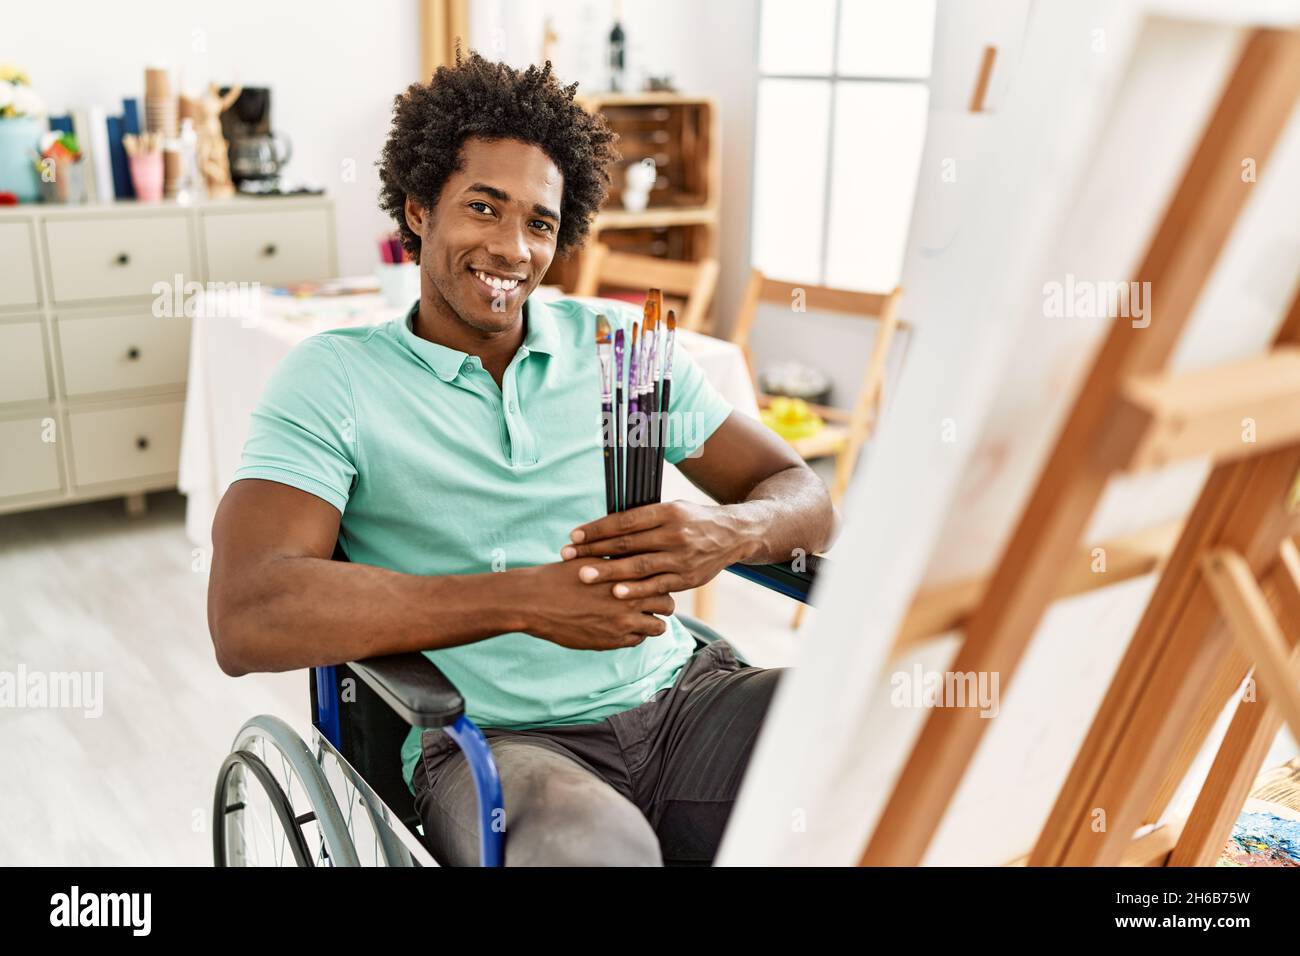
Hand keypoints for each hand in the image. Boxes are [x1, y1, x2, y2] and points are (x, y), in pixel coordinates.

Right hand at [510, 560, 674, 650]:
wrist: (536, 601)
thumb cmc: (563, 575)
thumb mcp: (594, 558)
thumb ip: (620, 560)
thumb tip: (639, 555)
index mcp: (626, 575)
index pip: (662, 579)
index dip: (661, 580)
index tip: (656, 581)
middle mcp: (629, 599)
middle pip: (666, 604)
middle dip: (661, 603)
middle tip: (653, 601)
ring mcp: (622, 622)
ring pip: (657, 627)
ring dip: (652, 621)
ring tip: (641, 616)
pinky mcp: (611, 641)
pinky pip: (637, 641)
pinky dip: (636, 634)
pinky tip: (625, 626)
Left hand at [560, 501, 748, 599]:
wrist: (734, 534)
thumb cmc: (692, 520)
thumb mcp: (672, 509)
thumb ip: (643, 518)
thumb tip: (605, 526)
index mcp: (667, 512)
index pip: (625, 521)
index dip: (597, 529)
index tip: (573, 536)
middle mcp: (674, 533)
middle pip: (627, 543)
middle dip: (594, 551)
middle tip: (568, 556)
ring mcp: (682, 557)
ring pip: (639, 566)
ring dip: (609, 572)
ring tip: (583, 575)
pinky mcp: (688, 578)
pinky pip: (658, 585)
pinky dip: (636, 590)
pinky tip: (617, 593)